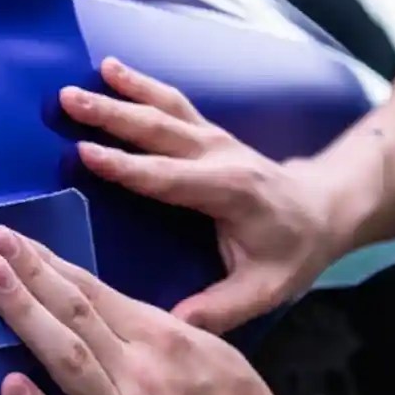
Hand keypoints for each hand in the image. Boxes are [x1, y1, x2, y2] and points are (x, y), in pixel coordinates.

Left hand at [0, 226, 314, 394]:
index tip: (14, 238)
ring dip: (25, 318)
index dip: (49, 263)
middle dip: (29, 275)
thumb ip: (159, 330)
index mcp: (165, 339)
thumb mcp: (212, 352)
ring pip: (67, 361)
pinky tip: (9, 385)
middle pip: (75, 315)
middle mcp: (142, 373)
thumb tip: (106, 306)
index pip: (94, 292)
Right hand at [60, 58, 347, 332]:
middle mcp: (219, 156)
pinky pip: (172, 103)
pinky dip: (141, 84)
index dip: (126, 166)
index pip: (167, 177)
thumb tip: (172, 324)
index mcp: (227, 191)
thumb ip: (219, 308)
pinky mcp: (210, 133)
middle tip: (68, 100)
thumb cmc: (293, 250)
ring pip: (163, 109)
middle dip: (111, 115)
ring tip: (80, 81)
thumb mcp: (266, 288)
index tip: (84, 153)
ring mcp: (215, 139)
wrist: (327, 208)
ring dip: (121, 92)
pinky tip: (112, 69)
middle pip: (158, 130)